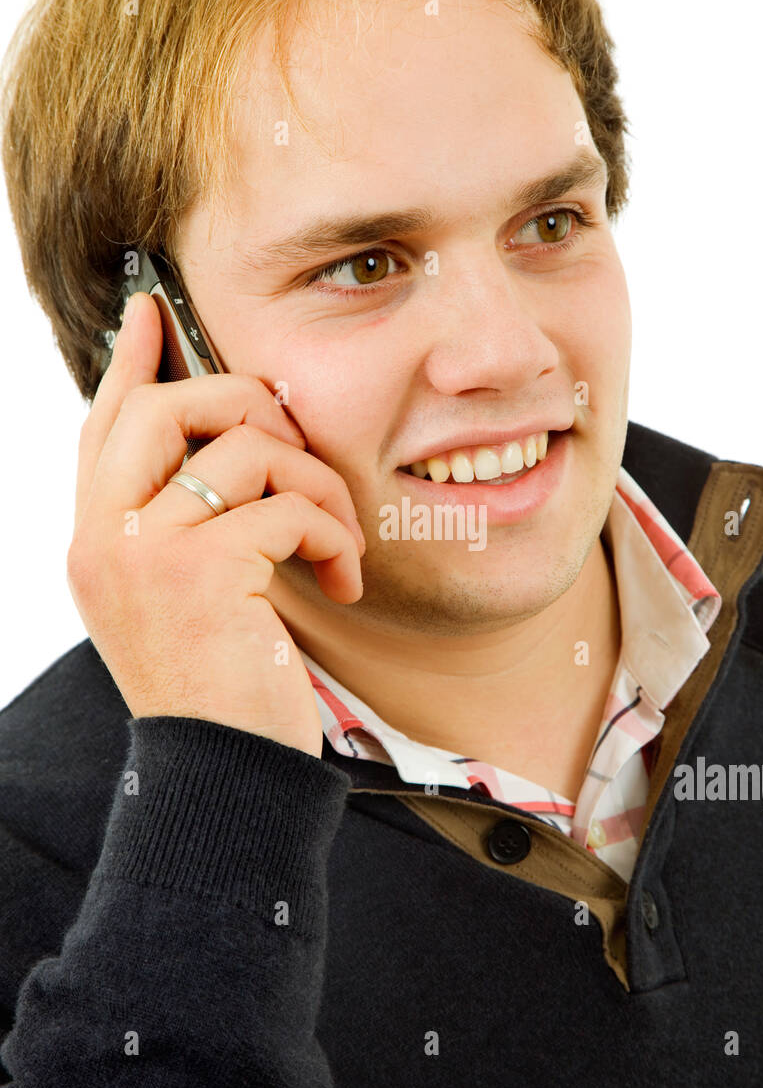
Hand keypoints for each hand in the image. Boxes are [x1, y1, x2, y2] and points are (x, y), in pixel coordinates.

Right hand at [67, 290, 364, 755]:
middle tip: (294, 441)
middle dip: (245, 403)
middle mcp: (104, 540)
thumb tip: (228, 452)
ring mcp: (146, 553)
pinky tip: (343, 579)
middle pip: (167, 408)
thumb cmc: (221, 690)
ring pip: (247, 450)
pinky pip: (288, 506)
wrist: (226, 776)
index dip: (129, 363)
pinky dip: (333, 535)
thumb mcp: (187, 601)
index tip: (150, 311)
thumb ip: (185, 526)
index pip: (104, 428)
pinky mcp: (203, 572)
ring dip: (317, 486)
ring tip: (337, 542)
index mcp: (95, 543)